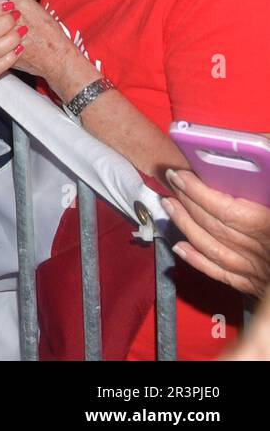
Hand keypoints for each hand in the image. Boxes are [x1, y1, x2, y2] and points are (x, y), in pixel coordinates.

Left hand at [163, 170, 269, 298]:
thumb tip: (261, 145)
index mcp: (268, 225)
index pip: (225, 209)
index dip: (198, 191)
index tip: (180, 174)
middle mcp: (262, 251)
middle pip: (214, 225)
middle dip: (187, 201)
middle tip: (170, 181)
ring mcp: (257, 272)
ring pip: (212, 248)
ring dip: (185, 225)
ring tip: (170, 205)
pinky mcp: (255, 286)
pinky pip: (221, 274)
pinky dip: (197, 260)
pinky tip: (180, 246)